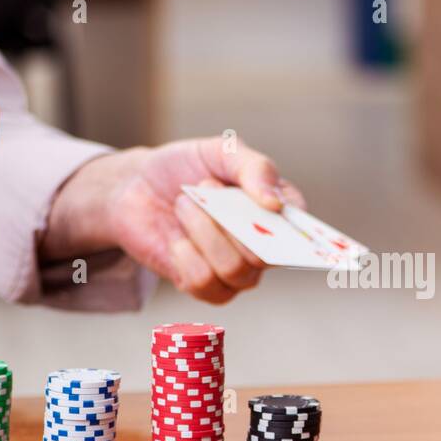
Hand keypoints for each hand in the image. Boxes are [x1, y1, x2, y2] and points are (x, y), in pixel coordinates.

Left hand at [45, 136, 304, 303]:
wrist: (135, 186)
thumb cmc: (185, 167)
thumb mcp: (219, 152)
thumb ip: (254, 167)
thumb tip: (276, 204)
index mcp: (279, 215)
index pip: (305, 233)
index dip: (296, 232)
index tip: (274, 215)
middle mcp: (264, 249)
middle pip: (266, 255)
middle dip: (230, 220)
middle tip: (205, 186)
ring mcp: (236, 273)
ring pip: (234, 270)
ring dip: (202, 231)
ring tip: (185, 205)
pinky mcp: (204, 288)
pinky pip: (203, 282)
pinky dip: (184, 254)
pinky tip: (176, 238)